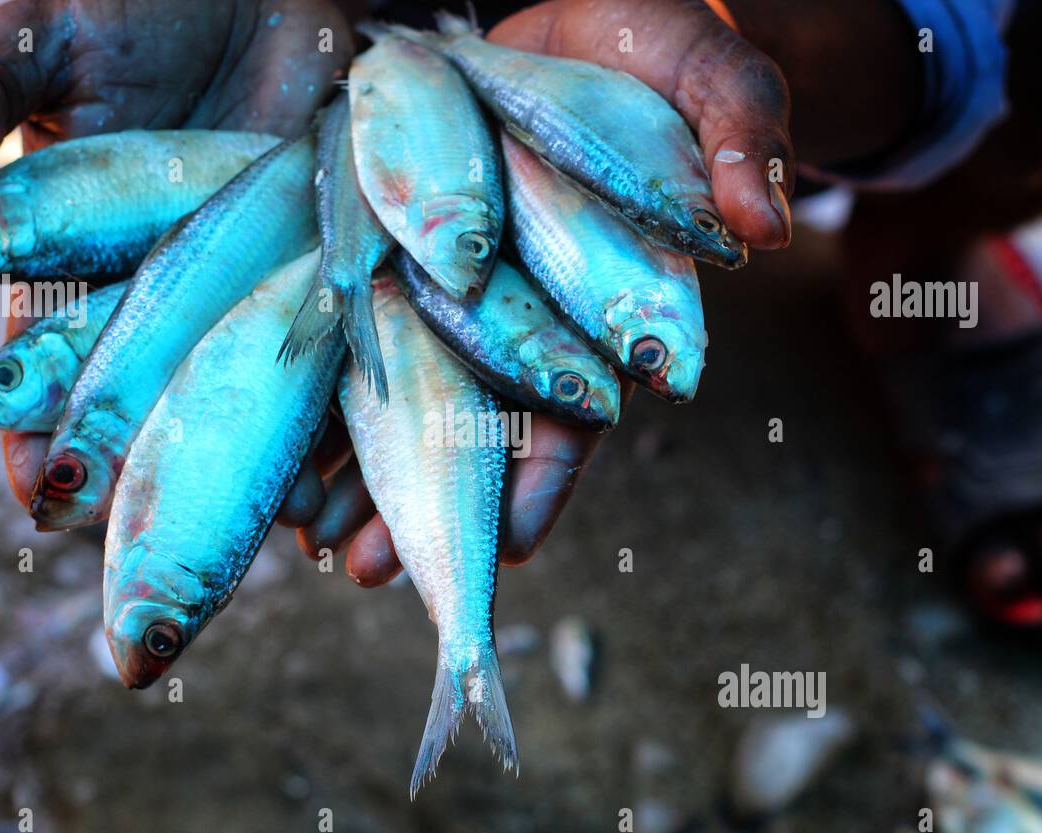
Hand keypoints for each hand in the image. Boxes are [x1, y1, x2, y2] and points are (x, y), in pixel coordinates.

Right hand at [0, 0, 354, 515]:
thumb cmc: (137, 9)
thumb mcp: (53, 34)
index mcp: (91, 267)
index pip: (54, 365)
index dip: (39, 432)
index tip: (40, 493)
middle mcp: (173, 304)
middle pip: (163, 414)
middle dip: (165, 486)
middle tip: (169, 555)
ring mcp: (256, 301)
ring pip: (260, 409)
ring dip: (274, 475)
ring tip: (296, 528)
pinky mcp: (335, 284)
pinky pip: (346, 364)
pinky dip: (356, 419)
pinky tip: (373, 477)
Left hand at [293, 0, 795, 584]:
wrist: (576, 24)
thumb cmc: (655, 54)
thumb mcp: (707, 76)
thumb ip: (738, 136)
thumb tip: (761, 224)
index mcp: (595, 305)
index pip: (577, 408)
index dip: (543, 476)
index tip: (509, 544)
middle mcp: (517, 315)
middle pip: (469, 428)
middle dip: (422, 504)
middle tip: (367, 570)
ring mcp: (450, 289)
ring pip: (399, 399)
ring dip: (354, 472)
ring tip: (308, 539)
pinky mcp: (390, 250)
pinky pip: (351, 332)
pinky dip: (317, 390)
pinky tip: (279, 449)